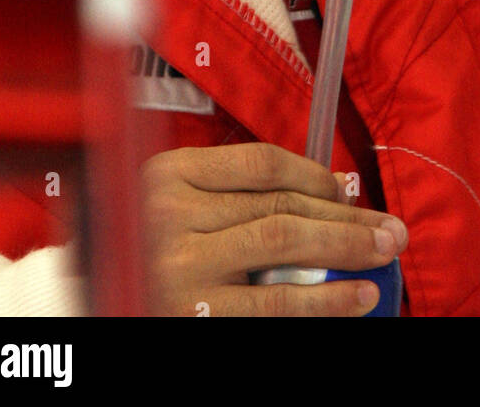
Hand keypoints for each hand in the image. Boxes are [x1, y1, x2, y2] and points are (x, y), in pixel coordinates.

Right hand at [140, 143, 407, 316]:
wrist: (89, 306)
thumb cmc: (144, 251)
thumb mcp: (173, 205)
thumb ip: (233, 195)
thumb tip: (330, 191)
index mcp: (169, 173)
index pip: (261, 164)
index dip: (315, 175)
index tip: (348, 190)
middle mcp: (171, 213)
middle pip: (281, 205)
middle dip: (345, 216)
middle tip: (391, 228)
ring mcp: (181, 266)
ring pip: (285, 245)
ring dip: (345, 249)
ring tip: (383, 254)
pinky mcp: (195, 316)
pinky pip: (276, 305)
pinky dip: (325, 301)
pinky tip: (357, 298)